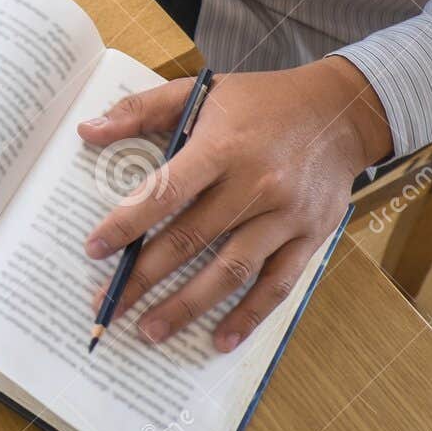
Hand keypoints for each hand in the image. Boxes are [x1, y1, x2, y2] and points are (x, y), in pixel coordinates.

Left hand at [79, 58, 392, 352]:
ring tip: (150, 331)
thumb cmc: (261, 102)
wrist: (342, 110)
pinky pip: (277, 284)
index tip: (94, 250)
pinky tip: (219, 339)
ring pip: (230, 270)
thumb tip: (89, 131)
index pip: (166, 192)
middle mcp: (255, 185)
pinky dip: (248, 315)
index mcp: (222, 147)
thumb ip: (142, 109)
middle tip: (108, 305)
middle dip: (144, 277)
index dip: (127, 223)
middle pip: (191, 240)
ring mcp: (286, 215)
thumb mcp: (201, 90)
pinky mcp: (310, 237)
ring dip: (188, 306)